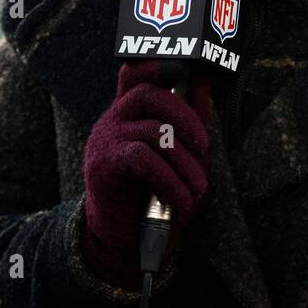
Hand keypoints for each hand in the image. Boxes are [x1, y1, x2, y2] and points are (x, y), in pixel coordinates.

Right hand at [80, 60, 211, 286]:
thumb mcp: (177, 156)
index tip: (182, 70)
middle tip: (203, 148)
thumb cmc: (153, 195)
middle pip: (149, 94)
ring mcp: (105, 140)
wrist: (124, 241)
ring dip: (186, 164)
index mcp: (129, 114)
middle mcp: (113, 120)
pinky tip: (180, 200)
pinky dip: (170, 181)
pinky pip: (143, 159)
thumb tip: (205, 82)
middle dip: (186, 119)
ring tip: (196, 190)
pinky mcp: (103, 166)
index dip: (156, 65)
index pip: (134, 74)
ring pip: (154, 132)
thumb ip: (187, 120)